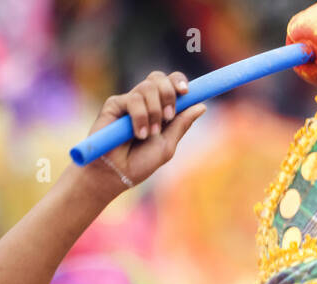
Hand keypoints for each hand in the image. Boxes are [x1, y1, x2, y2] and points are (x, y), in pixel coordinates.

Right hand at [80, 71, 206, 200]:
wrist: (116, 173)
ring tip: (150, 134)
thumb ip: (181, 124)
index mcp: (159, 109)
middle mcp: (144, 102)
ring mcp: (129, 101)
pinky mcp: (114, 104)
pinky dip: (140, 117)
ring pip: (147, 87)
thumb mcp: (167, 145)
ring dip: (155, 112)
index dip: (178, 82)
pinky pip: (133, 99)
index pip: (170, 84)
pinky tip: (139, 134)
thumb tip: (201, 106)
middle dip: (168, 93)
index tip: (186, 92)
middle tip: (169, 116)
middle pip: (158, 78)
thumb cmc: (140, 163)